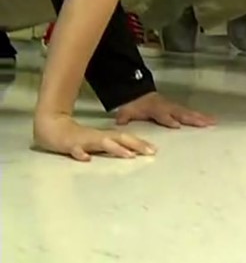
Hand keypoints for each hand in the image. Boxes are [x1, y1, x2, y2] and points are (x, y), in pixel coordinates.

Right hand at [33, 113, 155, 161]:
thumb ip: (112, 145)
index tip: (155, 150)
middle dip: (136, 145)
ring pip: (101, 143)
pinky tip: (87, 158)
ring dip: (116, 149)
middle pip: (120, 139)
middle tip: (151, 151)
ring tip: (130, 155)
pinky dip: (81, 154)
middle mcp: (97, 137)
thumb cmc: (76, 137)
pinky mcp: (69, 145)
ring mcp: (83, 140)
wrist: (50, 126)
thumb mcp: (98, 141)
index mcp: (104, 136)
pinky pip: (75, 150)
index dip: (141, 143)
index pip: (126, 138)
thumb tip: (132, 151)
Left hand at [113, 92, 216, 128]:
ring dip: (201, 117)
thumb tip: (120, 123)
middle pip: (181, 113)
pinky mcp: (178, 108)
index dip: (169, 120)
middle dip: (193, 118)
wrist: (138, 92)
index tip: (177, 125)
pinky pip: (191, 112)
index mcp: (156, 109)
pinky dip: (201, 116)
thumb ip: (124, 117)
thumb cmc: (134, 104)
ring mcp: (174, 107)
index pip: (163, 115)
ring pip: (189, 112)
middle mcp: (168, 108)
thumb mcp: (126, 111)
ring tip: (213, 122)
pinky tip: (210, 120)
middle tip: (205, 123)